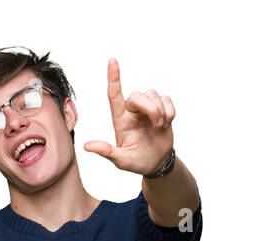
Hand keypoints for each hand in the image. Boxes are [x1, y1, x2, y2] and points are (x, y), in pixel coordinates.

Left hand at [83, 59, 174, 174]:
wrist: (157, 162)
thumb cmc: (137, 161)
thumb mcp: (121, 160)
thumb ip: (106, 152)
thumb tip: (87, 146)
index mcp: (120, 120)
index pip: (114, 96)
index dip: (113, 78)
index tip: (112, 61)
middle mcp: (132, 111)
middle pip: (137, 95)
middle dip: (150, 108)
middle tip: (157, 124)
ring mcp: (147, 109)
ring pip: (152, 94)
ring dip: (160, 110)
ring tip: (160, 126)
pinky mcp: (161, 108)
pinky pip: (166, 98)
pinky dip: (170, 110)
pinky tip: (167, 122)